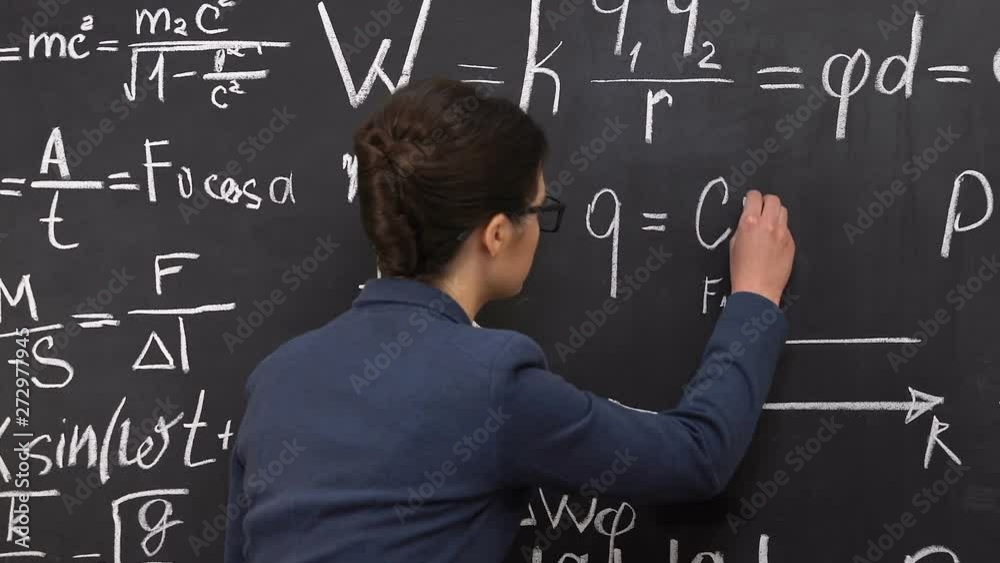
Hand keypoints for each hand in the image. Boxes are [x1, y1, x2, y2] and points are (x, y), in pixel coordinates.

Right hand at [729, 190, 794, 306]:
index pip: (754, 197)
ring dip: (775, 213)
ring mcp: (782, 233)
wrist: (757, 289)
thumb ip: (742, 226)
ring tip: (769, 223)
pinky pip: (787, 229)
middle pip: (773, 199)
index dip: (751, 197)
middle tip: (761, 209)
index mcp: (749, 223)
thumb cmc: (741, 270)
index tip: (751, 200)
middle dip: (766, 202)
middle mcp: (768, 225)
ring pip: (783, 211)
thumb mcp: (733, 244)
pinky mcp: (791, 243)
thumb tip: (748, 218)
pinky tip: (773, 242)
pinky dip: (780, 230)